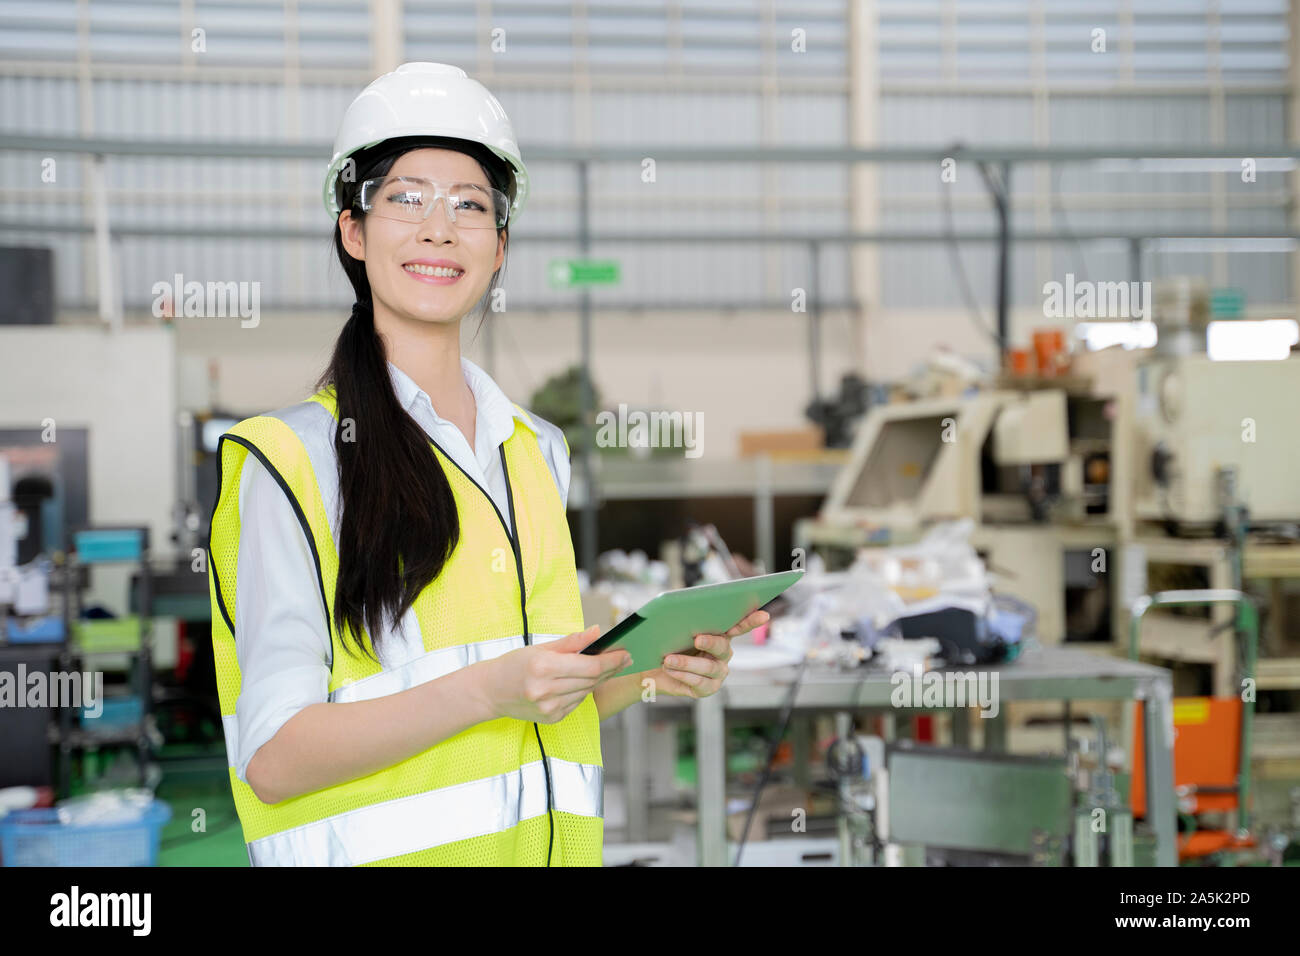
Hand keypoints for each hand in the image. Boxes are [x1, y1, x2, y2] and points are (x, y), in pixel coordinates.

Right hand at [481, 626, 630, 723]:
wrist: (490, 692)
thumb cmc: (514, 664)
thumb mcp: (540, 647)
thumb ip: (572, 642)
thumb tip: (597, 632)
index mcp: (543, 668)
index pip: (589, 667)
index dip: (611, 660)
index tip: (625, 653)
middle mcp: (546, 691)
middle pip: (592, 680)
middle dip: (611, 668)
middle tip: (624, 658)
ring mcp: (549, 708)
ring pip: (587, 691)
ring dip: (599, 679)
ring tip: (608, 667)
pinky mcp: (552, 718)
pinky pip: (577, 702)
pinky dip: (584, 690)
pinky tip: (584, 681)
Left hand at [647, 609, 768, 699]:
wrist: (651, 669)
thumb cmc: (664, 644)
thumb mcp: (672, 630)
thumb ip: (684, 623)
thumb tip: (683, 616)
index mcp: (720, 635)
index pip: (739, 626)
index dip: (752, 621)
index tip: (764, 615)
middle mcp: (723, 654)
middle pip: (723, 647)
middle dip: (711, 642)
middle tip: (696, 638)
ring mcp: (718, 673)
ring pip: (709, 667)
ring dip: (686, 662)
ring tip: (668, 659)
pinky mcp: (708, 689)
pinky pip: (699, 682)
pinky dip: (683, 675)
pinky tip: (669, 669)